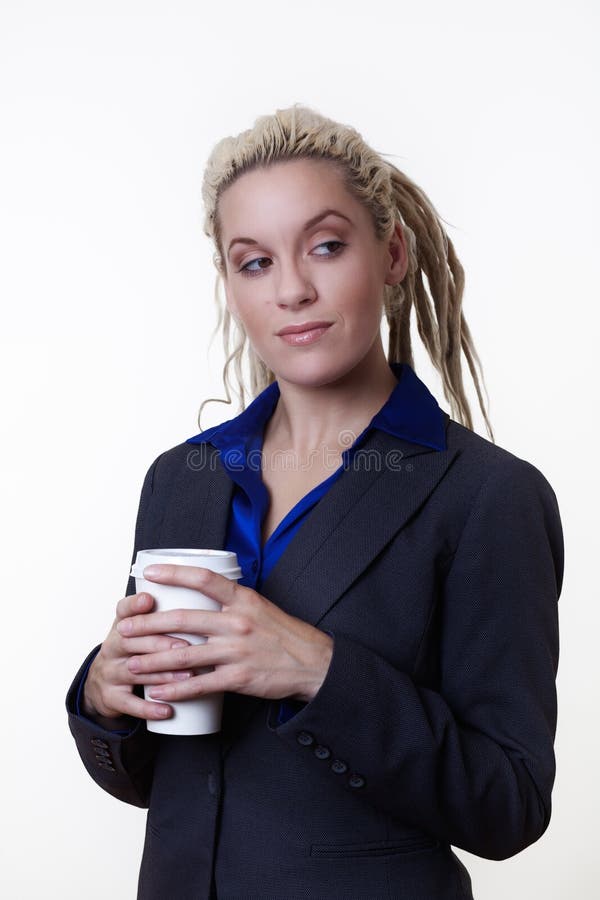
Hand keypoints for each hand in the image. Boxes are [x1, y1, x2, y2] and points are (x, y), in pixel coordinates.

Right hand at [82, 590, 195, 721]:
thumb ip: (165, 612)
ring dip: (161, 674)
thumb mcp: (141, 628)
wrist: (103, 682)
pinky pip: (130, 704)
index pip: (123, 609)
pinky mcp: (112, 697)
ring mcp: (110, 672)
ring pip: (134, 671)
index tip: (149, 599)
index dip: (135, 604)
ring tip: (188, 675)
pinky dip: (149, 707)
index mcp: (121, 625)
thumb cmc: (134, 649)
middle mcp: (112, 646)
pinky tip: (167, 710)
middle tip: (186, 646)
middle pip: (131, 641)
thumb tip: (207, 594)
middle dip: (159, 643)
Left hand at [117, 564, 333, 704]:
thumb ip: (232, 603)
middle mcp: (238, 622)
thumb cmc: (285, 635)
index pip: (203, 579)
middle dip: (147, 625)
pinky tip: (158, 691)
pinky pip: (200, 684)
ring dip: (152, 660)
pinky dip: (175, 689)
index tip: (149, 573)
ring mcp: (237, 651)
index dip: (174, 573)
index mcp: (243, 599)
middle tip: (125, 630)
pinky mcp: (239, 678)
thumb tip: (202, 598)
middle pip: (183, 620)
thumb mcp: (261, 607)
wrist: (314, 663)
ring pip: (184, 654)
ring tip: (130, 664)